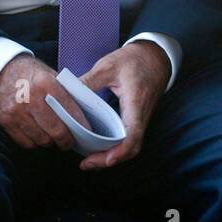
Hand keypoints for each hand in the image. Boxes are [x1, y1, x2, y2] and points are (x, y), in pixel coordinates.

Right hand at [0, 54, 90, 150]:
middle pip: (56, 130)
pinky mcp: (5, 120)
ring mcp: (16, 111)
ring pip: (41, 140)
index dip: (81, 124)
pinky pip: (25, 142)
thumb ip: (65, 91)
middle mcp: (31, 98)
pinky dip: (34, 142)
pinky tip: (37, 136)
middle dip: (66, 140)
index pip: (69, 110)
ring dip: (50, 142)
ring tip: (53, 138)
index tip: (86, 132)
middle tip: (69, 141)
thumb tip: (84, 111)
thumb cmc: (28, 72)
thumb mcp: (48, 74)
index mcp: (46, 83)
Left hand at [77, 41, 169, 170]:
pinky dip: (115, 148)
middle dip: (110, 160)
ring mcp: (140, 119)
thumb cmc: (134, 60)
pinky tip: (98, 147)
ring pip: (130, 146)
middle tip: (86, 164)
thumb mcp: (108, 66)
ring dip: (112, 156)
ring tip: (90, 160)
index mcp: (135, 103)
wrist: (156, 57)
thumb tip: (66, 94)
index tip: (104, 158)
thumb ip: (88, 81)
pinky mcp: (137, 119)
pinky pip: (128, 139)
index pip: (132, 134)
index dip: (120, 151)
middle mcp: (140, 115)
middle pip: (131, 148)